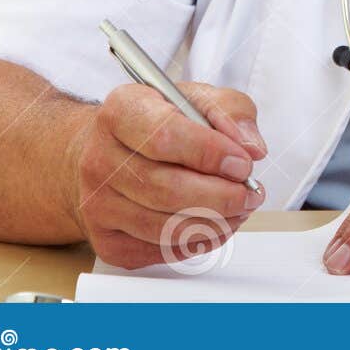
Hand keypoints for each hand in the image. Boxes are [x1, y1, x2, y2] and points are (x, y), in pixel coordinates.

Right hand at [67, 81, 267, 269]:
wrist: (113, 152)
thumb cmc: (159, 123)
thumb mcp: (200, 99)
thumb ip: (231, 112)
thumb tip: (251, 147)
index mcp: (121, 112)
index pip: (164, 136)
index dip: (210, 154)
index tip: (243, 164)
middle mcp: (99, 159)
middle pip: (167, 189)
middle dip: (222, 196)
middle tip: (250, 194)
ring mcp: (98, 204)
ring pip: (165, 226)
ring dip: (215, 223)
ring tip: (239, 209)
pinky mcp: (106, 240)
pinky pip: (159, 250)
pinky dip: (197, 242)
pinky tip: (215, 224)